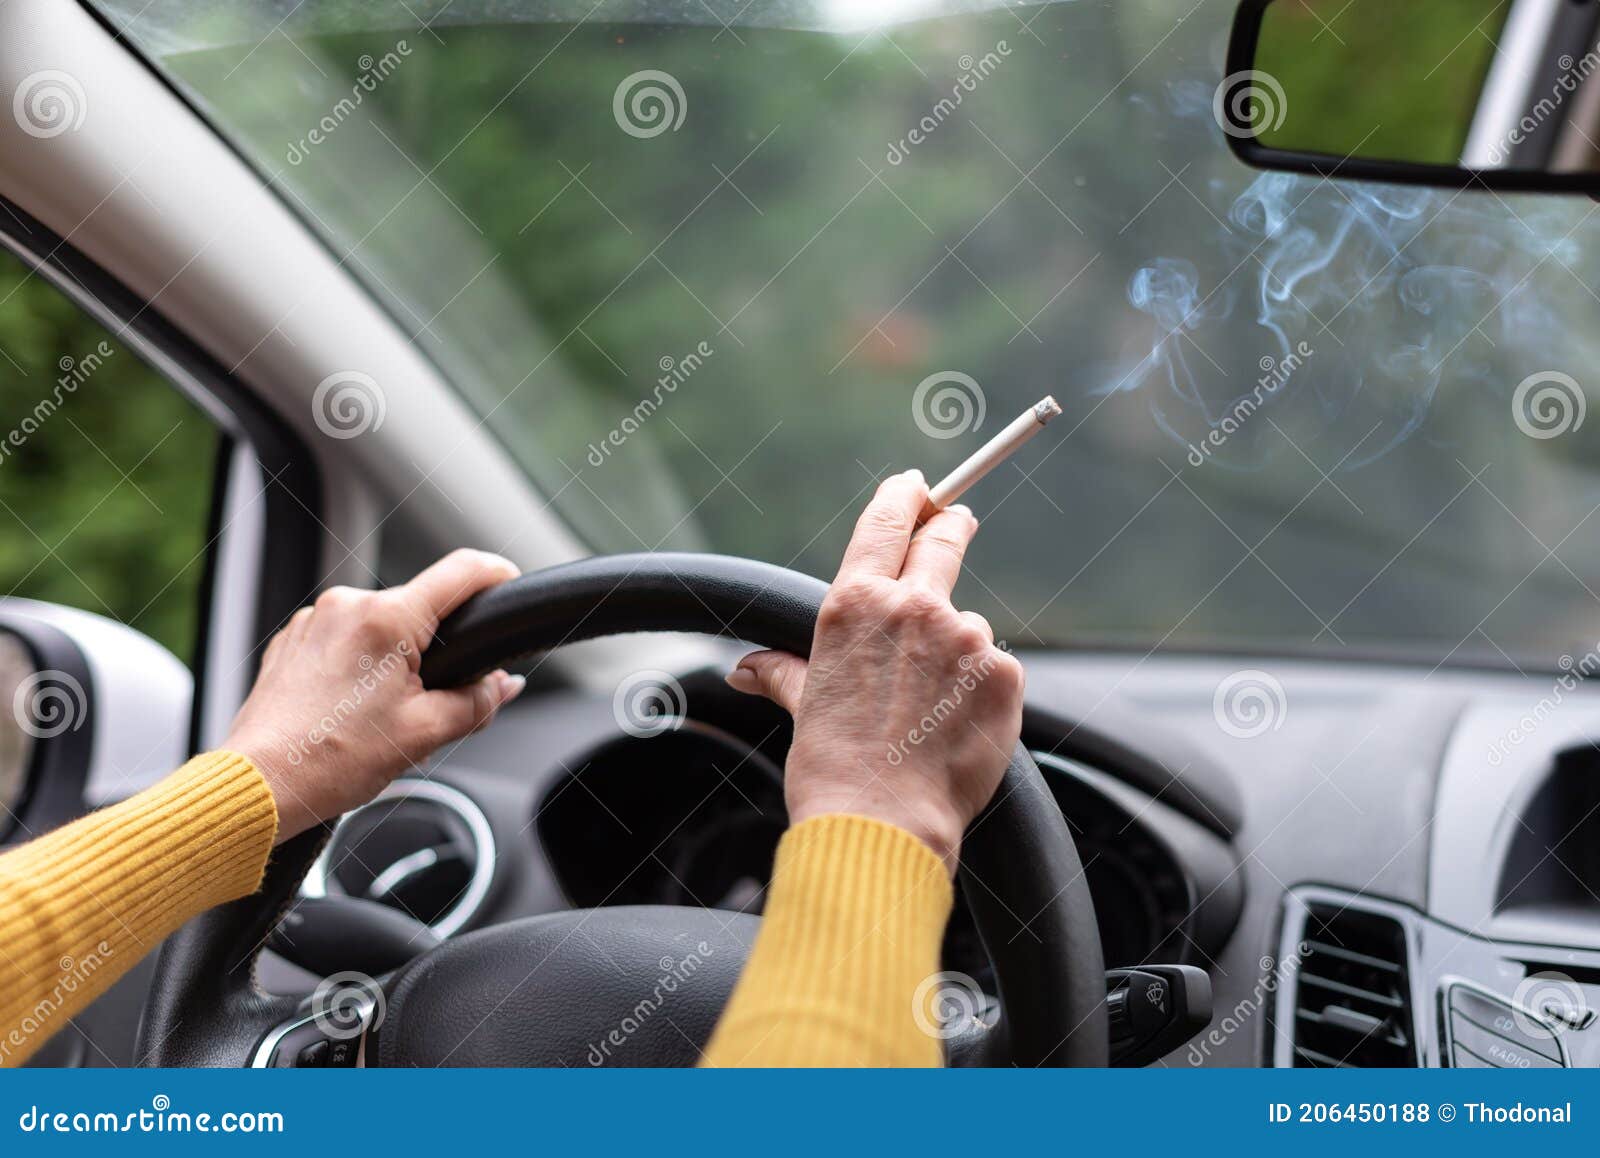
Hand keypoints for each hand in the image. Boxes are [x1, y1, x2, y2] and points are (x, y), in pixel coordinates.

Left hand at [223, 549, 525, 841]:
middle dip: (437, 648)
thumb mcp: (424, 733)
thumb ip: (478, 702)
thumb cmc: (330, 760)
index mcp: (385, 619)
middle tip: (433, 699)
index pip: (462, 572)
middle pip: (419, 609)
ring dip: (395, 659)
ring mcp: (314, 619)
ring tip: (380, 714)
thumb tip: (503, 686)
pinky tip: (350, 708)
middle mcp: (347, 605)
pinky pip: (344, 638)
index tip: (508, 585)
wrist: (261, 784)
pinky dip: (359, 665)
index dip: (497, 573)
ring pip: (380, 626)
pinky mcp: (293, 638)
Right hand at [725, 470, 1023, 872]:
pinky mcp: (1004, 675)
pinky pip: (995, 670)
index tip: (918, 488)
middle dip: (951, 526)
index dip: (905, 497)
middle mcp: (913, 608)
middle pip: (944, 541)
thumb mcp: (804, 707)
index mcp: (855, 604)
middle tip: (957, 520)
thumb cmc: (833, 768)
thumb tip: (747, 668)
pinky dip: (980, 691)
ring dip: (955, 652)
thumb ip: (783, 671)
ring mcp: (966, 638)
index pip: (886, 523)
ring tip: (929, 711)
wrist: (883, 825)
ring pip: (968, 626)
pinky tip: (955, 728)